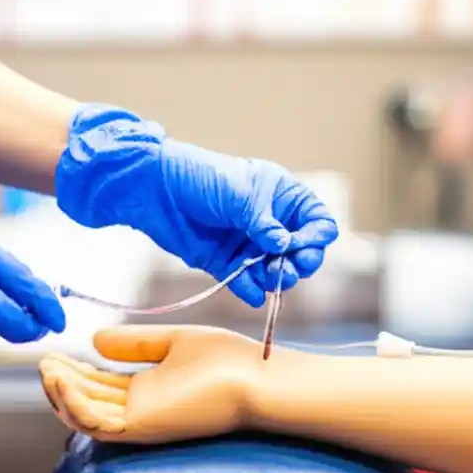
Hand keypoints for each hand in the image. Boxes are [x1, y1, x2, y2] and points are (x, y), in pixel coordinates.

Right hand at [39, 326, 281, 443]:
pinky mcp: (141, 426)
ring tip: (46, 368)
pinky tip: (61, 378)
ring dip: (60, 393)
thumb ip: (136, 343)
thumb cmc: (227, 360)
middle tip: (44, 360)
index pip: (100, 385)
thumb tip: (95, 340)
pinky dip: (73, 403)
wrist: (255, 377)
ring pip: (84, 415)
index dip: (75, 370)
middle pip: (87, 400)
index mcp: (148, 390)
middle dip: (61, 382)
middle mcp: (140, 408)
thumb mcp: (172, 342)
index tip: (57, 353)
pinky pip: (95, 422)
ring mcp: (139, 420)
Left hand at [55, 105, 339, 305]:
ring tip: (267, 276)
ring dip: (277, 278)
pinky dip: (253, 291)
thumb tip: (285, 247)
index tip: (304, 246)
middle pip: (302, 250)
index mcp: (281, 196)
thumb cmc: (200, 178)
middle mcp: (270, 222)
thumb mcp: (238, 195)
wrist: (155, 190)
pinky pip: (248, 283)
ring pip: (277, 271)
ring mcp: (249, 244)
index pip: (315, 219)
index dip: (316, 235)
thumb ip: (264, 223)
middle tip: (289, 267)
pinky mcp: (228, 262)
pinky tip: (254, 294)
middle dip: (300, 261)